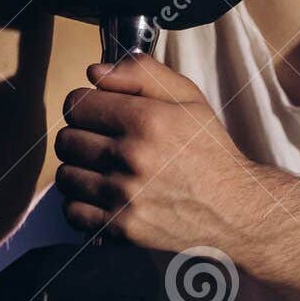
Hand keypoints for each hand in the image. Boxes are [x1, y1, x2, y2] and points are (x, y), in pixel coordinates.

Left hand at [53, 54, 258, 253]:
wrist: (233, 208)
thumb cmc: (209, 150)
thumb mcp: (188, 98)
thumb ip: (141, 73)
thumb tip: (93, 73)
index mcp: (146, 119)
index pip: (77, 104)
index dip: (85, 105)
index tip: (98, 113)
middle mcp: (131, 156)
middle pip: (66, 139)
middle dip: (81, 136)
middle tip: (103, 142)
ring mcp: (124, 195)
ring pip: (65, 175)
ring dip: (80, 170)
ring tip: (104, 170)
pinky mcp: (121, 227)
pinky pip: (71, 211)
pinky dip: (80, 204)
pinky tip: (102, 196)